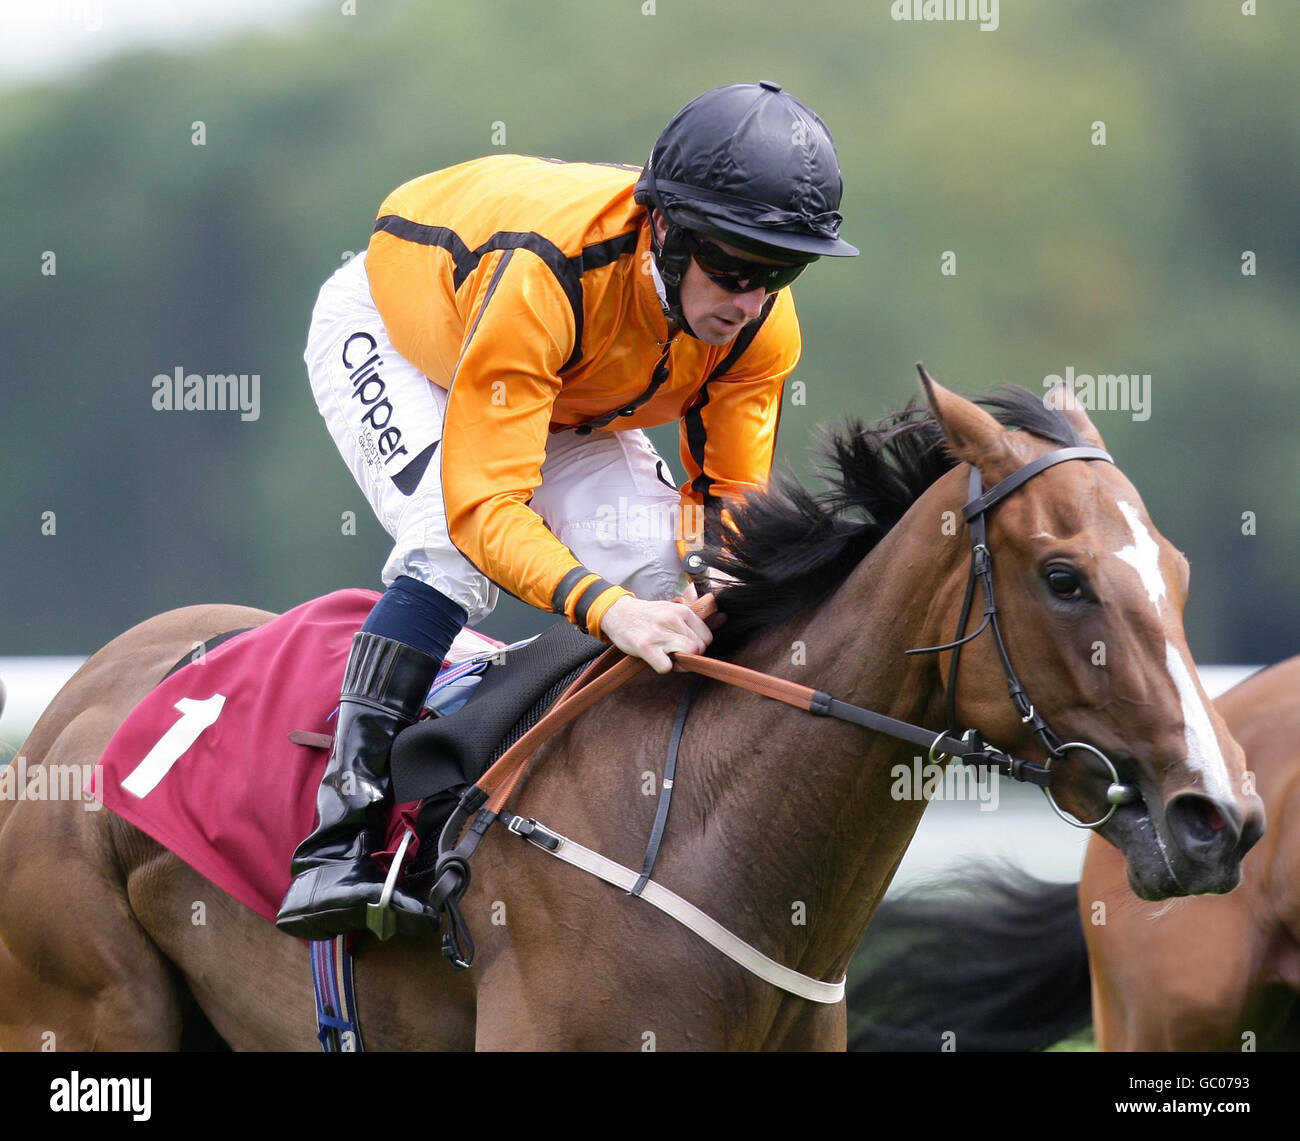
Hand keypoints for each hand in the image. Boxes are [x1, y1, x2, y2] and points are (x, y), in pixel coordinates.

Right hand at [600, 594, 715, 674]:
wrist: (618, 613)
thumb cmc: (649, 616)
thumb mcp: (672, 609)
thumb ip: (693, 620)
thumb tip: (724, 619)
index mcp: (682, 611)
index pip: (707, 638)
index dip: (698, 647)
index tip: (685, 647)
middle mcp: (673, 620)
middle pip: (698, 649)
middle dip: (690, 656)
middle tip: (675, 654)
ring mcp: (659, 633)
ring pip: (687, 656)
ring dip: (678, 663)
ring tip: (666, 656)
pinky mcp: (646, 646)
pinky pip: (666, 667)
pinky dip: (663, 668)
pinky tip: (656, 659)